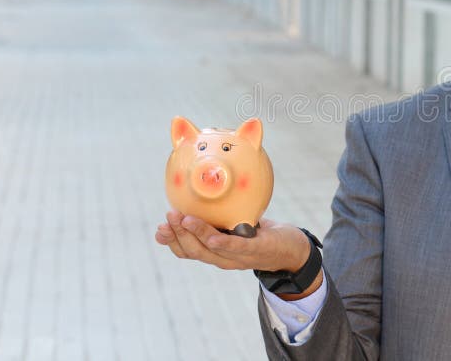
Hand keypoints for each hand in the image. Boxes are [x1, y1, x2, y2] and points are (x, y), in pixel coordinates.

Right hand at [155, 211, 311, 272]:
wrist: (291, 248)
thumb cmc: (260, 234)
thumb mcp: (234, 224)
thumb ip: (216, 216)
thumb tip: (198, 191)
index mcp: (215, 252)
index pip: (187, 251)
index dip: (171, 242)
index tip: (159, 230)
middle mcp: (223, 259)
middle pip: (194, 251)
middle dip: (177, 235)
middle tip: (167, 217)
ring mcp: (239, 257)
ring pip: (210, 249)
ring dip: (194, 234)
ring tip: (182, 218)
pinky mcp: (256, 250)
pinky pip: (236, 247)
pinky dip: (222, 242)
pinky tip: (211, 236)